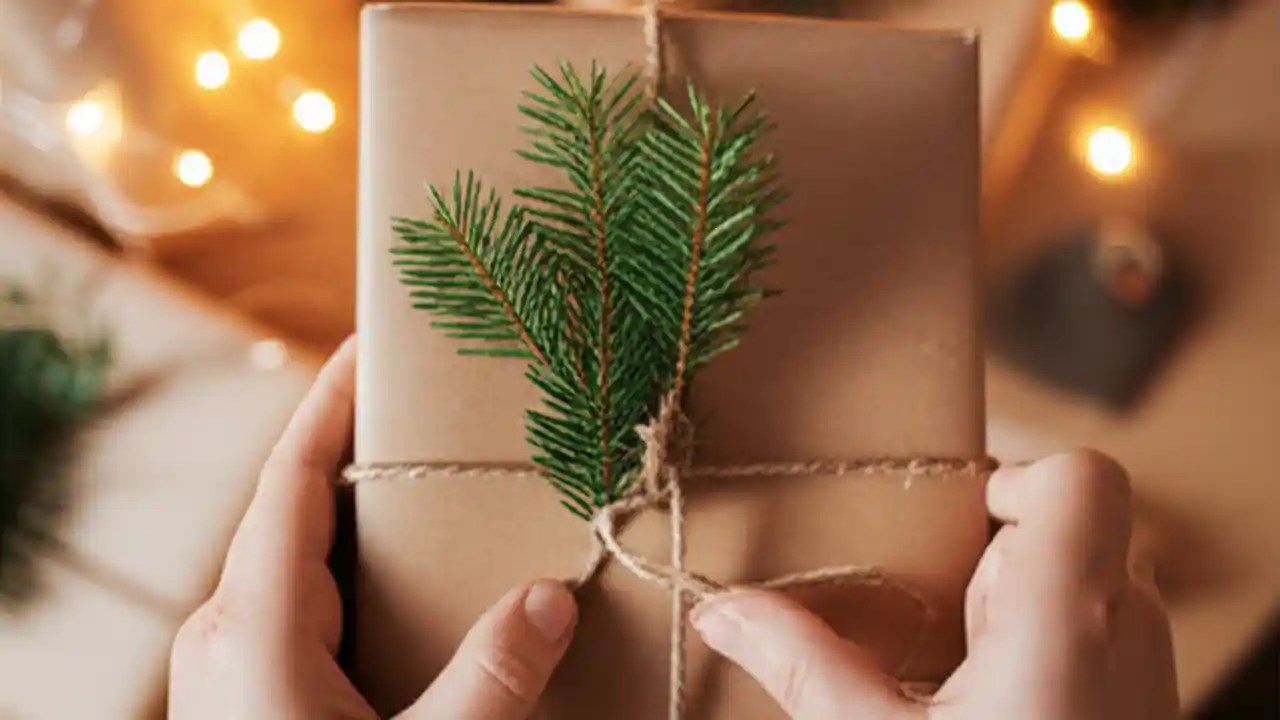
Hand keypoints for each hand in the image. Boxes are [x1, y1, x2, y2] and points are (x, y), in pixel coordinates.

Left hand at [169, 337, 577, 719]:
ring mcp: (226, 658)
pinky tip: (398, 572)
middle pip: (292, 506)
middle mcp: (225, 627)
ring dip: (355, 510)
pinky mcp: (243, 685)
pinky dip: (348, 563)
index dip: (329, 404)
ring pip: (295, 553)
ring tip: (422, 476)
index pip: (290, 480)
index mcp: (253, 625)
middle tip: (425, 403)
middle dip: (356, 448)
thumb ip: (487, 680)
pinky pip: (296, 595)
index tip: (366, 345)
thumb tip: (553, 598)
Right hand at [691, 450, 1178, 719]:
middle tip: (930, 605)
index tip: (950, 535)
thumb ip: (801, 665)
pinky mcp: (1144, 700)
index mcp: (1067, 614)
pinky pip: (1101, 627)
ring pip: (1086, 575)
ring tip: (953, 656)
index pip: (1080, 476)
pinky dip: (1042, 640)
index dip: (1013, 481)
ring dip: (1015, 600)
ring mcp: (1148, 666)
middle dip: (989, 553)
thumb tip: (723, 612)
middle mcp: (1128, 626)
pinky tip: (990, 698)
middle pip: (1069, 522)